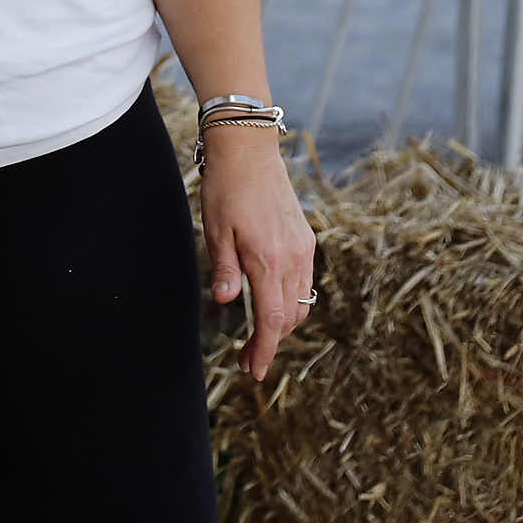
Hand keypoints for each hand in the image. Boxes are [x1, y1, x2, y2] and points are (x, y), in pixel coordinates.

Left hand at [200, 127, 315, 379]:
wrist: (249, 151)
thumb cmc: (225, 188)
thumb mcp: (216, 230)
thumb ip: (226, 269)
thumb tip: (230, 304)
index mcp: (269, 259)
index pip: (273, 320)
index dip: (265, 349)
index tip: (255, 371)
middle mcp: (294, 257)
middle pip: (290, 317)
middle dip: (271, 342)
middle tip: (247, 357)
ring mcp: (304, 248)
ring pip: (301, 302)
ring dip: (283, 324)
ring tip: (259, 335)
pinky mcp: (306, 239)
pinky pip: (304, 282)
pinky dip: (291, 300)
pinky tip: (271, 301)